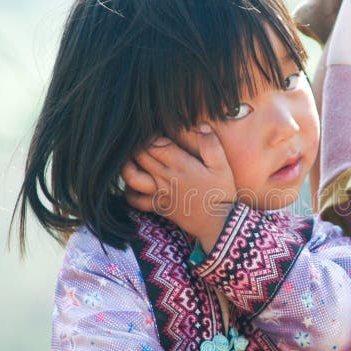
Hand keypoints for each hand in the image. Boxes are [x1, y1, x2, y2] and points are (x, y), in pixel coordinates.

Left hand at [121, 125, 235, 251]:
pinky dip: (129, 191)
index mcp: (180, 165)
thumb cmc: (221, 194)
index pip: (154, 143)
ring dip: (127, 165)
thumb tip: (202, 126)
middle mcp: (165, 177)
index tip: (154, 129)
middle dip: (138, 145)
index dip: (150, 134)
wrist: (218, 224)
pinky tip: (133, 185)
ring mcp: (159, 193)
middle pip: (141, 156)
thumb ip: (212, 146)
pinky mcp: (158, 206)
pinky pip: (136, 200)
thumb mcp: (223, 168)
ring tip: (130, 158)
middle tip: (142, 140)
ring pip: (132, 176)